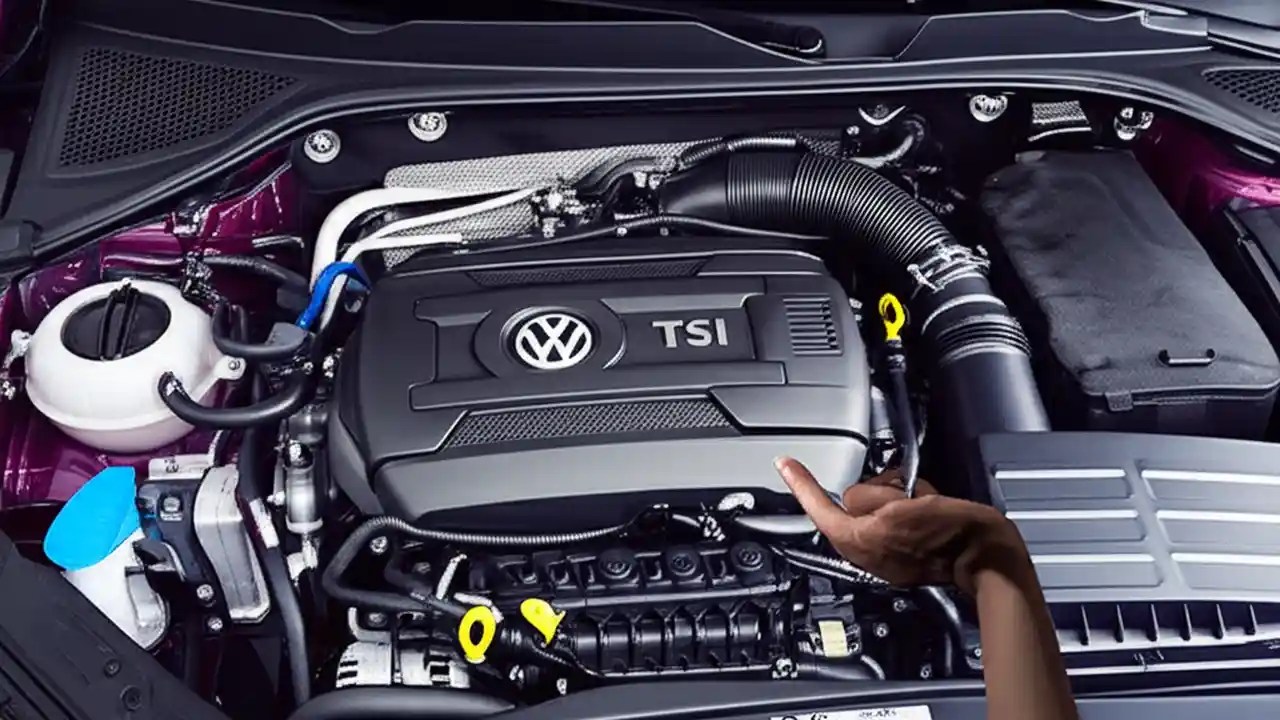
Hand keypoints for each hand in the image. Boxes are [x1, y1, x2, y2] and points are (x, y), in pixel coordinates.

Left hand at [775, 457, 1030, 594]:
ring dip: (889, 501)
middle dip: (873, 492)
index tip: (786, 465)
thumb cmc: (959, 531)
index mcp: (865, 539)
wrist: (989, 560)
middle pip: (848, 507)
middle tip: (903, 491)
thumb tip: (860, 499)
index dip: (801, 484)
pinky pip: (886, 527)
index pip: (821, 508)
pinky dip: (899, 515)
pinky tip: (925, 514)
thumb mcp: (911, 500)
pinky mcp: (899, 561)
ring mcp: (883, 559)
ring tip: (920, 504)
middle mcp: (868, 553)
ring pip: (869, 513)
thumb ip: (874, 497)